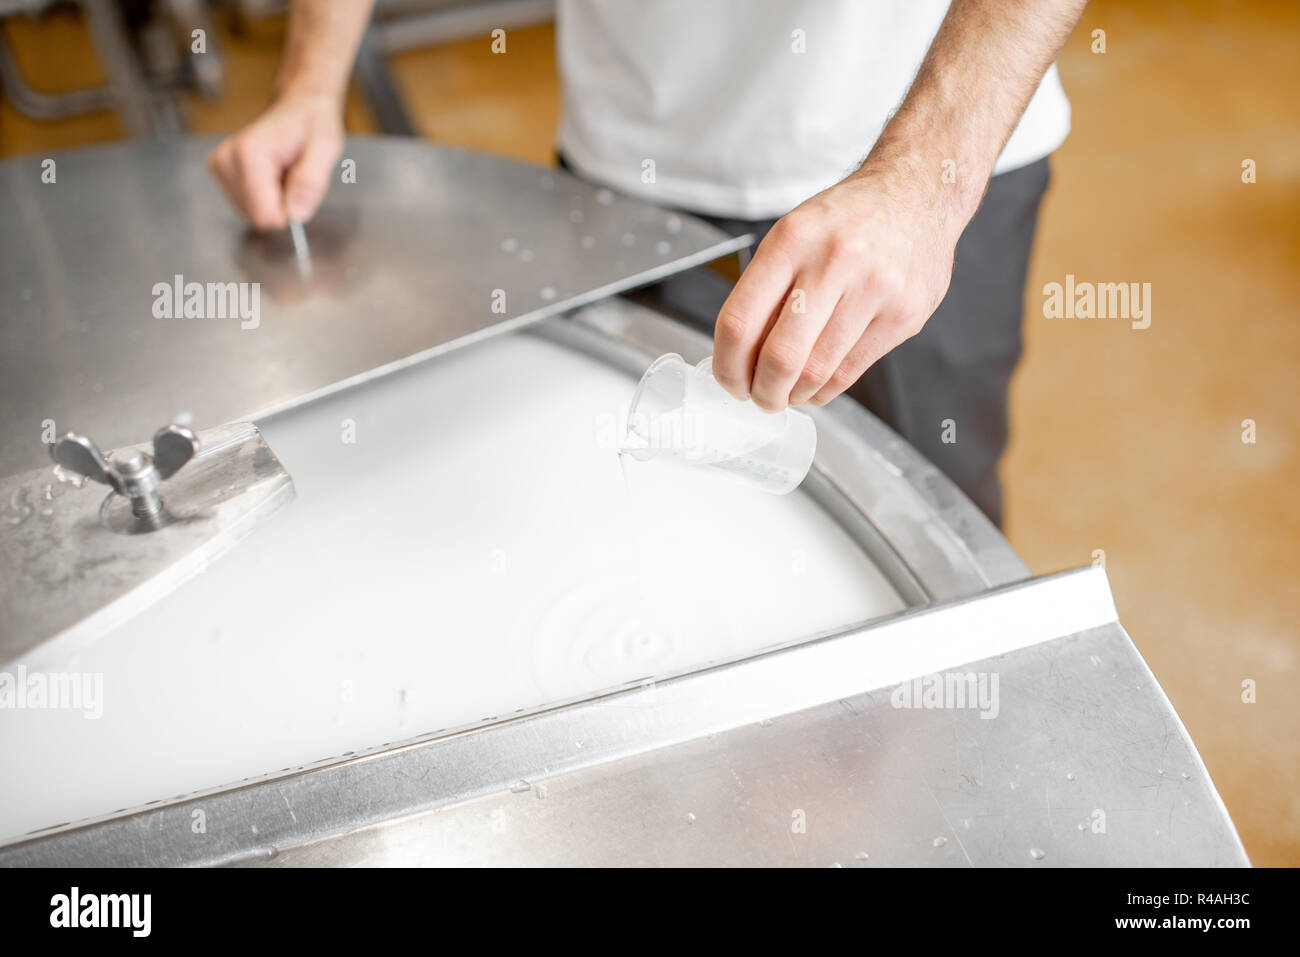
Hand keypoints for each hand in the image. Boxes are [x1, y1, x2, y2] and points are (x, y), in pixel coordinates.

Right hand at [207, 92, 343, 229]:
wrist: (300, 106)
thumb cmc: (313, 124)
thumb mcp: (326, 148)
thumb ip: (311, 182)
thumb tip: (296, 215)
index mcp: (250, 154)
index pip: (265, 216)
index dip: (289, 211)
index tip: (299, 187)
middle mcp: (227, 159)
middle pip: (257, 216)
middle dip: (281, 204)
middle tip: (293, 176)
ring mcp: (220, 165)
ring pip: (251, 213)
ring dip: (274, 199)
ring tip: (284, 172)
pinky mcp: (221, 171)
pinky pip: (247, 204)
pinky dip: (265, 195)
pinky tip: (274, 174)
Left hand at [712, 169, 964, 410]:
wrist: (918, 192)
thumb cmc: (848, 219)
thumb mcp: (794, 235)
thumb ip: (765, 291)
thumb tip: (738, 357)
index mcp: (793, 240)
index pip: (740, 321)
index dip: (727, 366)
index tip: (729, 381)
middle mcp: (834, 262)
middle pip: (780, 357)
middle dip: (762, 392)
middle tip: (758, 398)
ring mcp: (875, 290)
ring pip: (817, 372)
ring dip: (793, 395)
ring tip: (787, 393)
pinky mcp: (904, 315)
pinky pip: (851, 372)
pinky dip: (825, 389)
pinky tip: (815, 385)